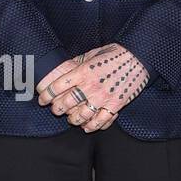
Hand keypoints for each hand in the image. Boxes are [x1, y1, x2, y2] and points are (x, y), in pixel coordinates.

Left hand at [35, 44, 149, 131]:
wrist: (139, 57)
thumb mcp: (93, 54)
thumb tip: (65, 68)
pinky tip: (86, 126)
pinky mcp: (115, 105)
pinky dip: (92, 126)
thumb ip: (78, 63)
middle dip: (57, 109)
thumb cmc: (115, 53)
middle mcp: (91, 86)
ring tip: (71, 119)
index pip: (57, 86)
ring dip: (73, 119)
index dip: (46, 95)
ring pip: (81, 115)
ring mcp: (103, 97)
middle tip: (55, 110)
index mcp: (83, 71)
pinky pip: (101, 121)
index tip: (42, 99)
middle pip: (66, 103)